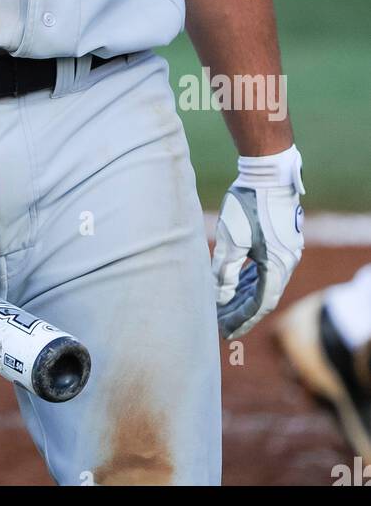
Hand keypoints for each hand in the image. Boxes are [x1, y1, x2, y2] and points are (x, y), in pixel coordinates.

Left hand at [212, 145, 304, 339]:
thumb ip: (226, 271)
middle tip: (221, 325)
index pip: (259, 303)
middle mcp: (286, 262)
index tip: (225, 332)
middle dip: (241, 311)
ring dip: (245, 296)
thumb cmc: (249, 204)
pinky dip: (250, 279)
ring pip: (264, 282)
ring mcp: (285, 251)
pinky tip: (236, 283)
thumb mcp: (232, 239)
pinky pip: (265, 268)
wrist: (268, 172)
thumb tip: (219, 297)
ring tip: (224, 307)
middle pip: (262, 296)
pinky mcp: (279, 240)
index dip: (241, 319)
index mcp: (277, 266)